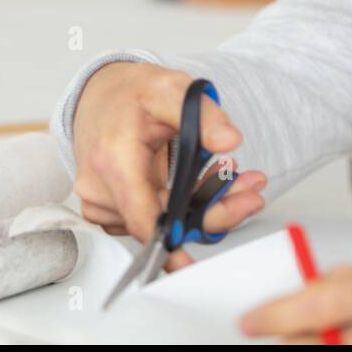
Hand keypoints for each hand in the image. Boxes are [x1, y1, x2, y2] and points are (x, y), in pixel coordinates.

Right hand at [71, 62, 267, 271]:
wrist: (102, 95)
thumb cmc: (131, 94)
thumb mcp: (170, 88)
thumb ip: (202, 113)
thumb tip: (228, 140)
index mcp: (114, 158)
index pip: (141, 216)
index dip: (170, 240)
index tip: (190, 262)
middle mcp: (102, 186)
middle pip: (163, 221)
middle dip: (213, 210)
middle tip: (250, 192)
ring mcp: (104, 202)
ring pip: (162, 221)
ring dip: (202, 205)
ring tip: (231, 176)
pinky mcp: (111, 209)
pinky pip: (153, 217)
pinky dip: (182, 204)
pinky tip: (203, 181)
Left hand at [238, 263, 351, 343]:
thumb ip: (329, 286)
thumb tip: (284, 302)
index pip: (319, 307)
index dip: (277, 316)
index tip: (250, 323)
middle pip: (322, 345)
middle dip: (292, 343)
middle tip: (281, 337)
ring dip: (315, 350)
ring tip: (318, 340)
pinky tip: (341, 344)